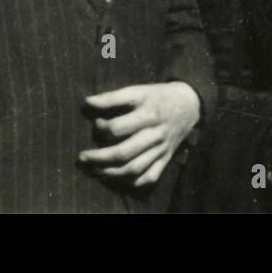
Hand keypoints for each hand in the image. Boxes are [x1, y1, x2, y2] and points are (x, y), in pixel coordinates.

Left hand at [79, 82, 200, 186]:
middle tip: (82, 157)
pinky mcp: (165, 160)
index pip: (118, 128)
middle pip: (123, 153)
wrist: (189, 104)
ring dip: (110, 173)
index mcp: (147, 114)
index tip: (96, 123)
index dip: (101, 128)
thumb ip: (113, 97)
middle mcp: (155, 135)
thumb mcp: (138, 90)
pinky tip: (118, 177)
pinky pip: (149, 177)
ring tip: (94, 170)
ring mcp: (161, 150)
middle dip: (99, 158)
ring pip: (134, 169)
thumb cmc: (158, 96)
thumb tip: (87, 102)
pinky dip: (132, 182)